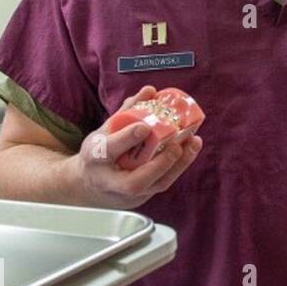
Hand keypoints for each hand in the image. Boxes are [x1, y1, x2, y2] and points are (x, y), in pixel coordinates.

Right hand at [69, 85, 203, 208]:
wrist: (94, 183)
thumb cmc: (101, 152)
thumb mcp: (106, 130)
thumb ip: (127, 111)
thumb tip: (150, 91)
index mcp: (95, 158)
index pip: (109, 150)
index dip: (127, 138)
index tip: (144, 127)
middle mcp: (111, 180)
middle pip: (135, 180)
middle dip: (158, 164)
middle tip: (176, 146)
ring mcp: (130, 192)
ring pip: (156, 185)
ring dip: (178, 164)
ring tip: (192, 142)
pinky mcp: (145, 194)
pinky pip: (165, 182)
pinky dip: (181, 165)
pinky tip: (191, 147)